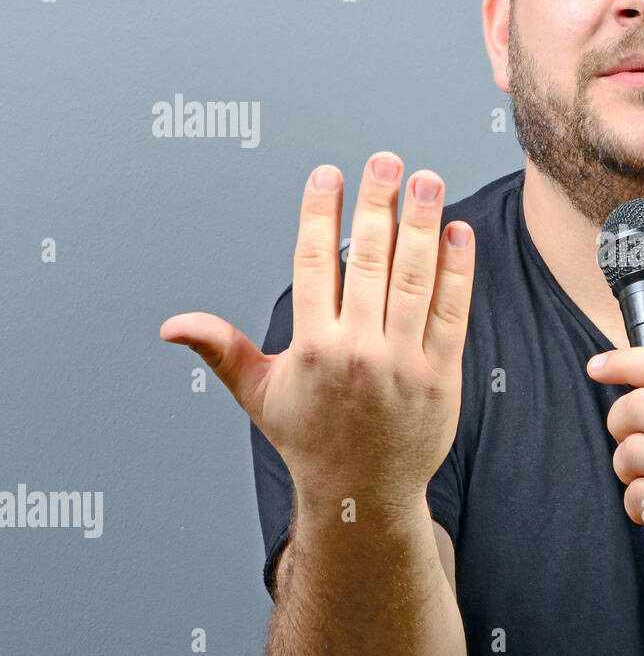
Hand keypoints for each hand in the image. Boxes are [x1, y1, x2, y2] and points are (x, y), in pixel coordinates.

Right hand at [159, 152, 474, 507]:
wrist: (363, 494)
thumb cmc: (309, 440)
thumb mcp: (259, 395)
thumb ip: (224, 349)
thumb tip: (173, 325)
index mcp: (311, 347)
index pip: (314, 264)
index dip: (321, 214)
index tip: (328, 174)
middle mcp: (358, 350)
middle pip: (369, 260)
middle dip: (378, 204)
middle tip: (386, 161)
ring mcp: (403, 361)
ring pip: (414, 278)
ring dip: (423, 224)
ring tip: (427, 180)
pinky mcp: (441, 374)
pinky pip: (451, 312)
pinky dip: (457, 271)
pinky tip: (458, 233)